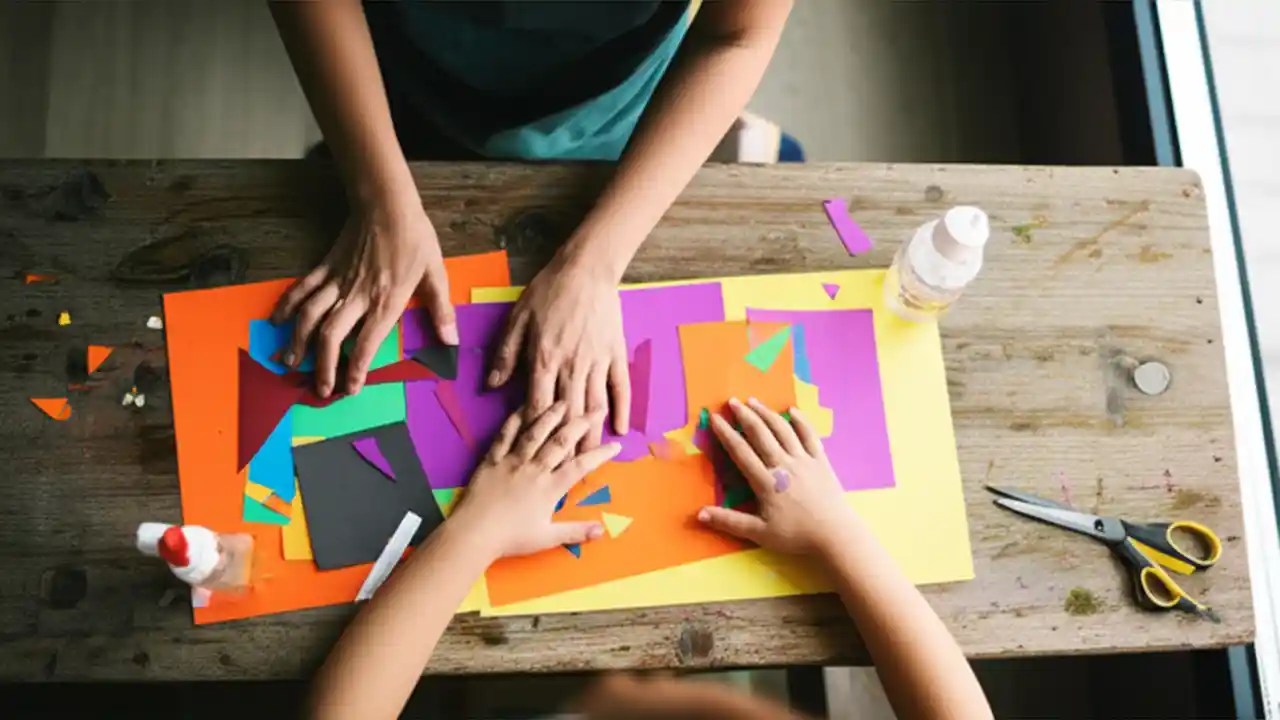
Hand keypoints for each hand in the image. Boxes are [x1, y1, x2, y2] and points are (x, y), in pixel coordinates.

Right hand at [271, 192, 456, 397]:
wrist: (387, 203)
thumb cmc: (415, 238)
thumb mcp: (435, 274)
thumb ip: (440, 310)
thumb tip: (452, 341)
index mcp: (386, 302)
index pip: (366, 344)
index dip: (355, 370)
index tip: (350, 389)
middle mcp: (357, 297)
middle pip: (331, 337)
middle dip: (323, 367)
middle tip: (320, 389)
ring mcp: (337, 281)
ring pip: (309, 316)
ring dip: (297, 343)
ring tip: (290, 363)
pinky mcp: (325, 266)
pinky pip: (302, 289)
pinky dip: (287, 306)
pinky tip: (277, 322)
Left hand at [452, 402, 620, 559]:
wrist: (474, 533)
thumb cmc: (511, 538)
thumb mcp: (547, 538)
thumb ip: (575, 532)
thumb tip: (602, 530)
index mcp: (550, 488)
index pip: (580, 466)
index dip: (599, 454)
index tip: (615, 445)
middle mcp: (534, 469)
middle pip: (560, 442)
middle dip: (579, 424)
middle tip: (593, 410)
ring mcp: (512, 461)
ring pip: (535, 432)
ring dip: (550, 416)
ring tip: (563, 401)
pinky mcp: (492, 459)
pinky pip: (505, 435)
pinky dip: (514, 420)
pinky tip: (523, 407)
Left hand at [489, 251, 629, 448]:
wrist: (587, 268)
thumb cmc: (549, 291)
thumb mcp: (518, 319)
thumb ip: (506, 355)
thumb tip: (493, 386)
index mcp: (543, 360)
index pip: (537, 406)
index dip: (534, 433)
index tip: (530, 455)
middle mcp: (571, 367)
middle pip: (568, 415)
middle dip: (564, 445)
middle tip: (562, 470)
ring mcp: (597, 362)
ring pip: (594, 406)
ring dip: (592, 435)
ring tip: (589, 459)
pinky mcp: (616, 354)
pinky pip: (620, 387)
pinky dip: (620, 410)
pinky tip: (619, 430)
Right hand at [697, 397, 856, 555]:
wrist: (836, 535)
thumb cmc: (796, 536)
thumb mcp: (759, 533)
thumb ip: (729, 521)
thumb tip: (699, 514)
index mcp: (766, 482)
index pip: (741, 452)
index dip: (726, 434)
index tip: (715, 418)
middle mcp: (783, 465)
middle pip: (761, 434)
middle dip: (745, 415)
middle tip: (732, 401)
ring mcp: (804, 460)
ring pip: (782, 430)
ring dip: (767, 413)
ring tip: (754, 401)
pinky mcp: (821, 461)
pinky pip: (809, 436)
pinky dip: (801, 421)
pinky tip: (792, 410)